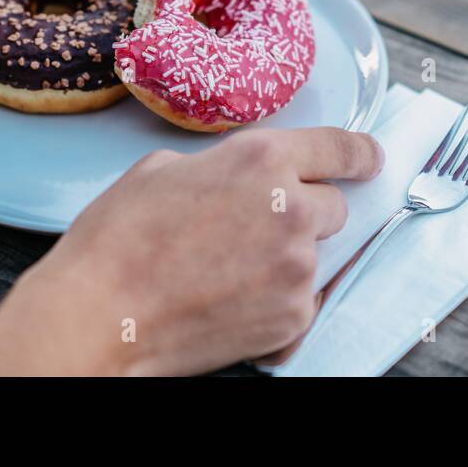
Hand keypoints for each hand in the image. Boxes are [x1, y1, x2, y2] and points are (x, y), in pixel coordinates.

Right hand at [0, 127, 383, 375]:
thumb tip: (238, 179)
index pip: (341, 149)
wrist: (98, 315)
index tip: (368, 160)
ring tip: (228, 270)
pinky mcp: (291, 319)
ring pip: (316, 257)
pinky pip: (301, 301)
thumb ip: (220, 167)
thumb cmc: (118, 240)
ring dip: (286, 259)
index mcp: (262, 160)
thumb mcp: (164, 169)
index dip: (359, 154)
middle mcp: (292, 210)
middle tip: (252, 229)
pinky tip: (230, 300)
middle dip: (302, 214)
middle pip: (332, 208)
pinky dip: (276, 302)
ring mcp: (296, 269)